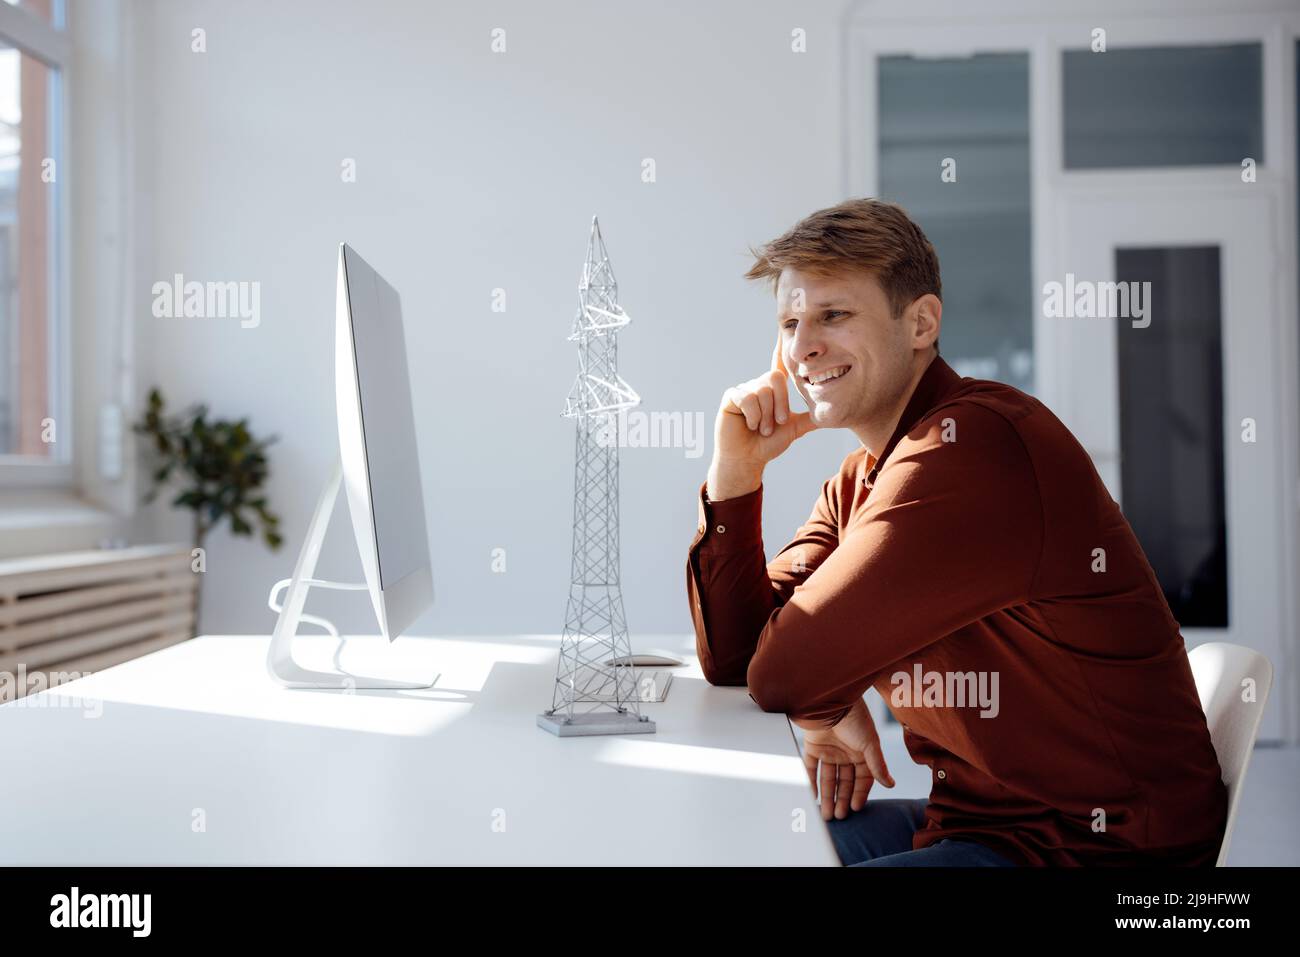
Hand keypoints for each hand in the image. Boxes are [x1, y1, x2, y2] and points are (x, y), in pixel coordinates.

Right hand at [707, 333, 818, 499]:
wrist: (748, 459)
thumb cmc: (767, 444)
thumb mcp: (794, 429)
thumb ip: (810, 418)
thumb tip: (833, 413)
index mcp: (773, 389)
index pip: (779, 363)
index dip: (781, 346)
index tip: (784, 328)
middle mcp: (758, 384)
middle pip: (775, 378)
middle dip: (780, 404)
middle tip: (777, 423)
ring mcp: (744, 389)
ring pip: (762, 391)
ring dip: (766, 416)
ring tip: (761, 429)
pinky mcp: (731, 397)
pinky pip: (748, 398)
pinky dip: (753, 415)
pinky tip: (749, 425)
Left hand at [796, 698, 894, 820]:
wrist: (830, 698)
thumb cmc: (855, 717)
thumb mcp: (870, 743)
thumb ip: (878, 765)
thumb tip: (890, 784)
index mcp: (862, 752)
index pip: (862, 778)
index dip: (859, 793)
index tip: (855, 808)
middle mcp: (845, 753)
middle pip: (844, 781)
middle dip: (842, 799)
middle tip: (839, 817)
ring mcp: (829, 750)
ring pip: (828, 778)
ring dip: (828, 796)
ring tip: (827, 815)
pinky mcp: (812, 746)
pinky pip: (810, 768)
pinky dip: (811, 783)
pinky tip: (813, 797)